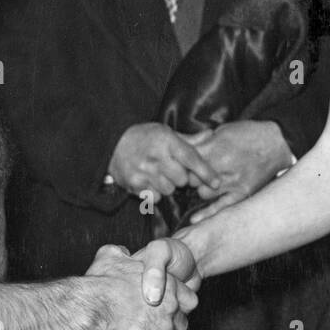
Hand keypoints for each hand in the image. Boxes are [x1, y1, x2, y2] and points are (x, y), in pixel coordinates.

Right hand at [85, 244, 195, 329]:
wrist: (93, 306)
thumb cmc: (102, 282)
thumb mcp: (111, 255)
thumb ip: (120, 252)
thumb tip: (121, 252)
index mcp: (169, 283)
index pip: (189, 300)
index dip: (179, 304)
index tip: (164, 307)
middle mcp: (172, 304)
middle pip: (182, 323)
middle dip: (169, 327)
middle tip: (153, 328)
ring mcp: (166, 325)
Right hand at [107, 123, 221, 202]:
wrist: (111, 143)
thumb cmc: (143, 137)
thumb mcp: (165, 132)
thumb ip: (189, 139)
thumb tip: (212, 134)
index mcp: (166, 141)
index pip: (192, 159)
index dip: (206, 172)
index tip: (217, 182)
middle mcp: (156, 157)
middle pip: (182, 179)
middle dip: (181, 178)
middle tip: (172, 170)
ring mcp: (144, 172)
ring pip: (169, 190)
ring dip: (168, 186)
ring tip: (158, 174)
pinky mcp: (134, 184)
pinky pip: (155, 197)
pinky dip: (155, 193)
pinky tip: (149, 181)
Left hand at [187, 120, 291, 222]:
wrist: (278, 142)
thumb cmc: (249, 134)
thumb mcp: (222, 130)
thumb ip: (200, 140)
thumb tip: (178, 142)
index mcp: (216, 147)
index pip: (187, 161)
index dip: (181, 163)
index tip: (180, 164)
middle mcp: (222, 166)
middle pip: (192, 178)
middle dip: (189, 177)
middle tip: (189, 175)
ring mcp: (233, 182)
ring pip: (203, 193)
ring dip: (201, 189)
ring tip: (204, 184)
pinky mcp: (242, 193)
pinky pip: (221, 207)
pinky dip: (207, 214)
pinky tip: (194, 220)